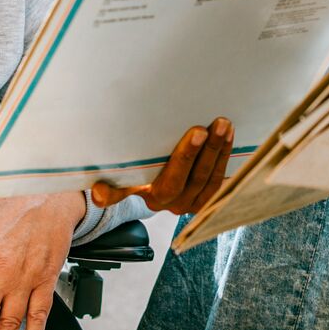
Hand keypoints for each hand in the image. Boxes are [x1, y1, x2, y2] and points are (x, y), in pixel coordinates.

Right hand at [91, 118, 233, 214]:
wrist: (161, 186)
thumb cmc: (141, 173)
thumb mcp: (126, 177)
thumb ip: (114, 186)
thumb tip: (98, 194)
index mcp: (149, 196)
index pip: (163, 183)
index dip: (177, 161)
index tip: (192, 136)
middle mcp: (170, 203)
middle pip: (186, 179)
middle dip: (198, 153)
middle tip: (205, 128)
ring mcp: (191, 203)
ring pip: (207, 180)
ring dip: (217, 151)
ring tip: (223, 126)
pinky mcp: (208, 199)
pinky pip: (220, 180)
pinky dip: (225, 157)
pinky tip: (229, 136)